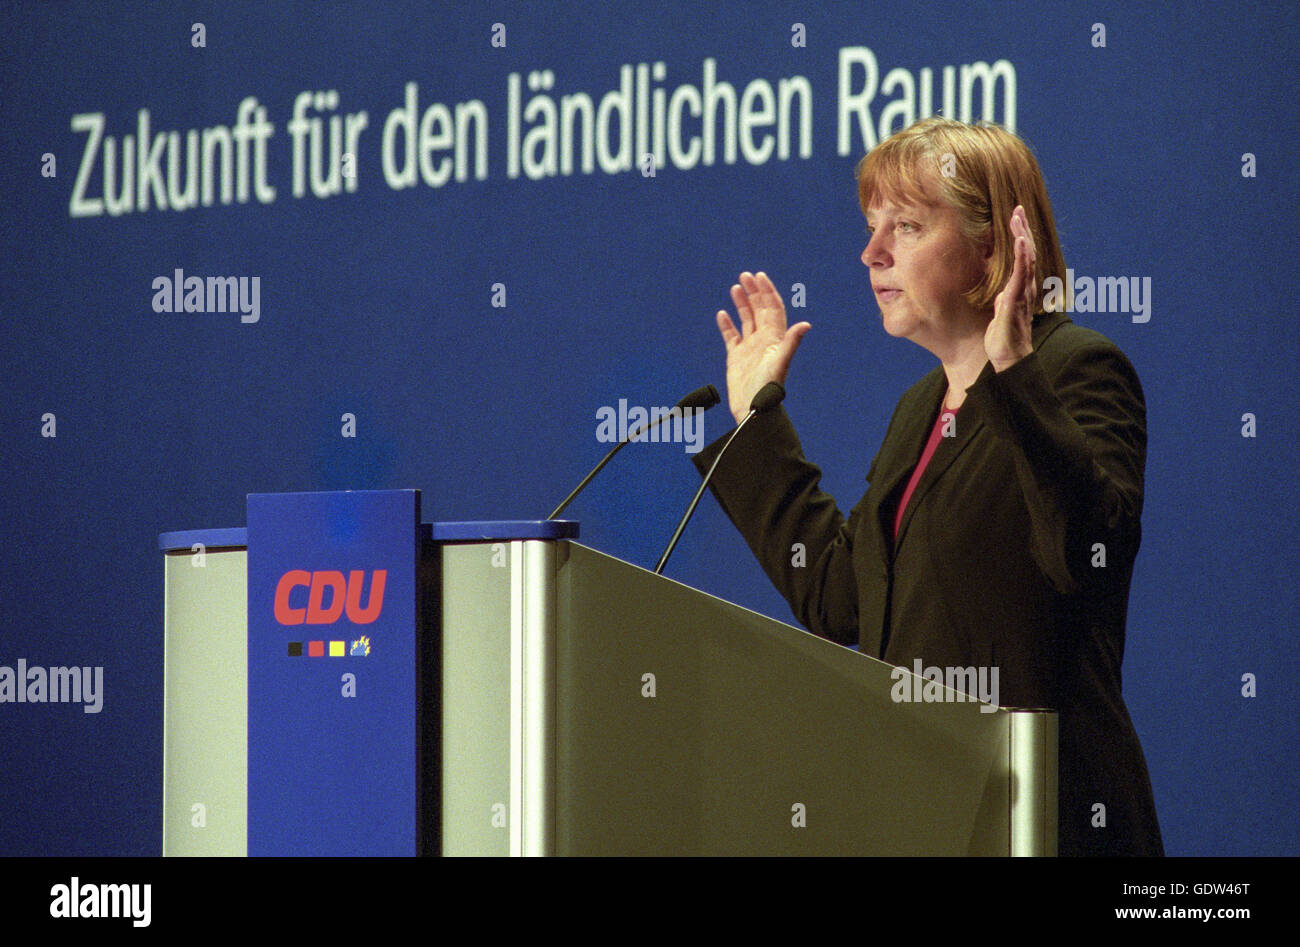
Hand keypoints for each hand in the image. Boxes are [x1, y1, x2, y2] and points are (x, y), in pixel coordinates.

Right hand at [715, 271, 810, 423]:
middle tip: (745, 275)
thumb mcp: (780, 362)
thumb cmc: (769, 388)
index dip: (767, 291)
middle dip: (754, 291)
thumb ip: (791, 342)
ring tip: (736, 287)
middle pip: (760, 309)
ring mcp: (750, 348)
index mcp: (775, 337)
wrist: (754, 408)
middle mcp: (763, 339)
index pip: (772, 308)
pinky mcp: (736, 357)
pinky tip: (722, 314)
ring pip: (746, 319)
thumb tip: (806, 324)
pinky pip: (731, 336)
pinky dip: (727, 324)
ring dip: (742, 303)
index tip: (759, 276)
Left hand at [985, 205, 1036, 371]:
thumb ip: (1004, 300)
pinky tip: (1021, 241)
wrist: (1010, 359)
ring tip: (1018, 217)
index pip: (1022, 257)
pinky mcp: (1016, 300)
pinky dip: (1023, 257)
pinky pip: (1021, 275)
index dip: (1020, 236)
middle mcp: (1025, 287)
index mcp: (1020, 288)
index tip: (1015, 217)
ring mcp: (1022, 293)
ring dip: (1022, 236)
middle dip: (1023, 229)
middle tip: (1017, 208)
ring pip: (1027, 259)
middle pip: (1027, 252)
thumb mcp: (1001, 313)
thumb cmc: (1005, 339)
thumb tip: (1002, 295)